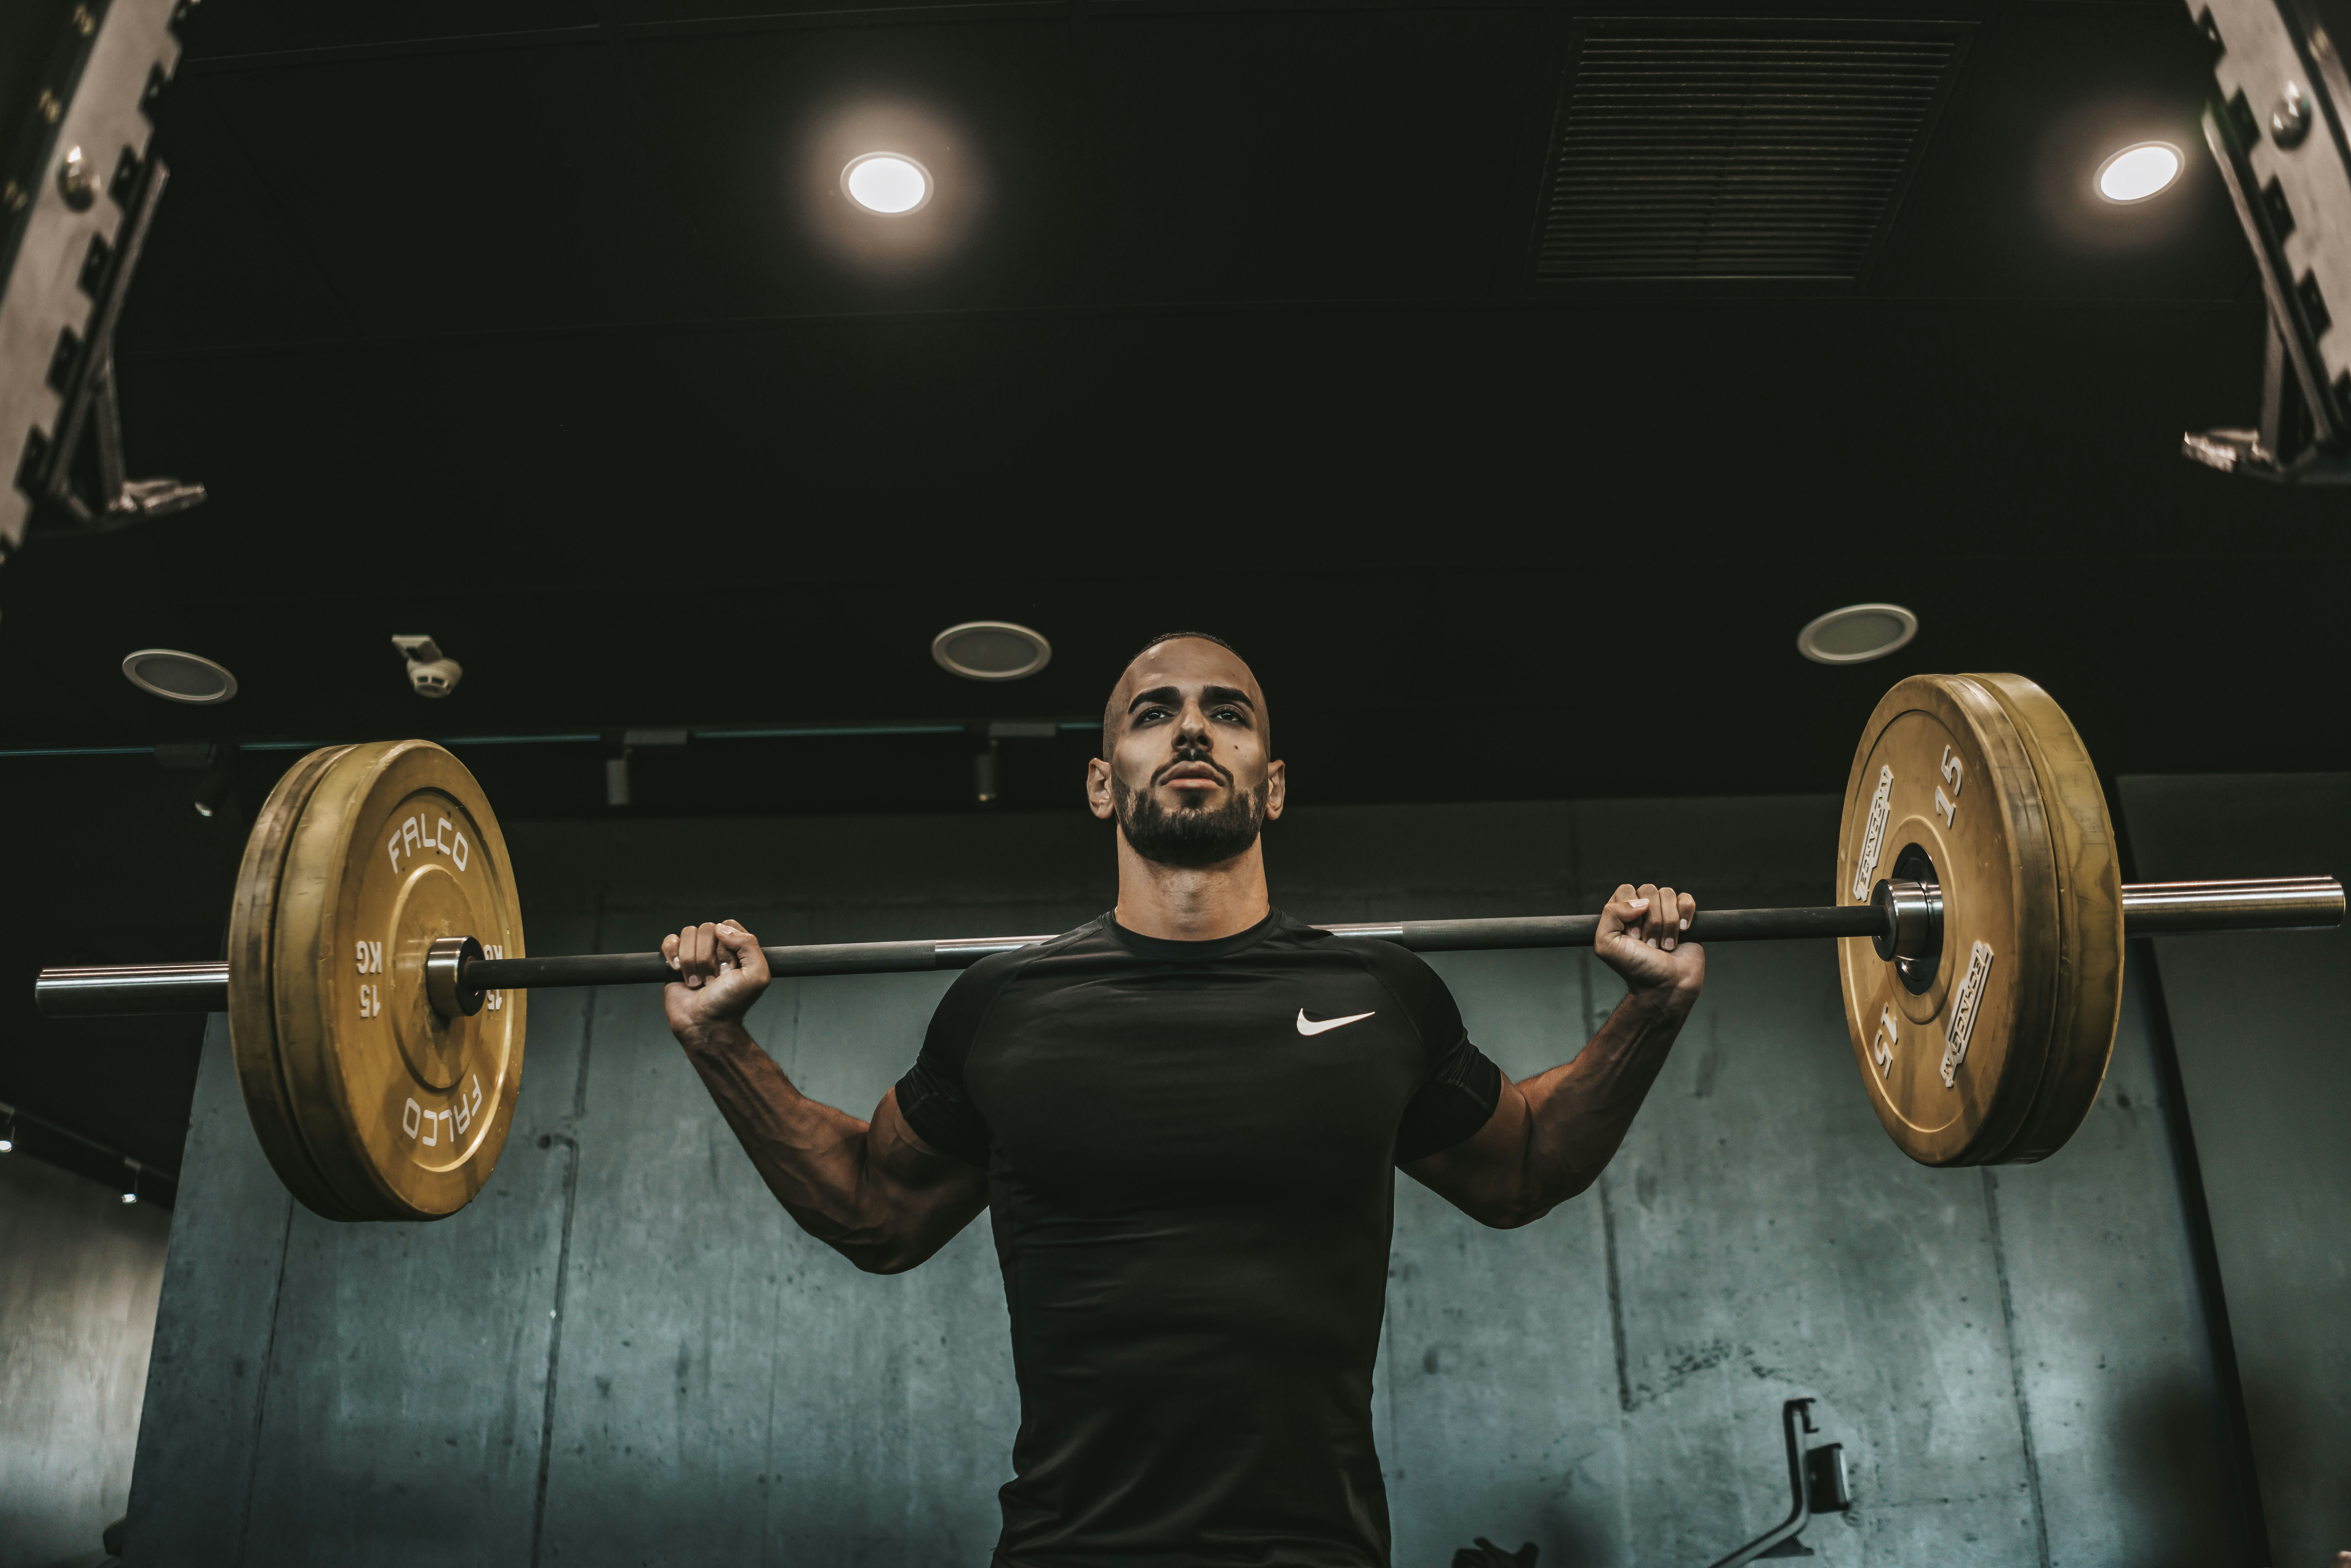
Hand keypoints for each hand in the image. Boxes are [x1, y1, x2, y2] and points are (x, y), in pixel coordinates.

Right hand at [661, 920, 770, 1038]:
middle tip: (713, 980)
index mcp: (737, 948)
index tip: (729, 970)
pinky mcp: (674, 961)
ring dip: (692, 962)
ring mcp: (695, 954)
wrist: (704, 1024)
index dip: (726, 946)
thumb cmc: (731, 1003)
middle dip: (708, 958)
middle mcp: (716, 948)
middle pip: (706, 928)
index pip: (727, 925)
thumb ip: (749, 944)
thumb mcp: (757, 975)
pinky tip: (677, 971)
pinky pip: (670, 941)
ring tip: (698, 982)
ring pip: (688, 934)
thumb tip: (720, 928)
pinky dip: (672, 954)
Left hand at [1595, 883, 1704, 999]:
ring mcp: (1664, 913)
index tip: (1633, 936)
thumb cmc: (1637, 968)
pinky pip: (1686, 899)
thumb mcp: (1606, 945)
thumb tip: (1641, 901)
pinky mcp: (1685, 918)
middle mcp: (1642, 910)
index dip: (1630, 912)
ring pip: (1668, 894)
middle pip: (1648, 891)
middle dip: (1651, 921)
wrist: (1666, 986)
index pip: (1626, 890)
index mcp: (1621, 914)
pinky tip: (1683, 932)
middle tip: (1649, 944)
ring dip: (1667, 923)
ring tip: (1664, 945)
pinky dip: (1685, 914)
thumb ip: (1609, 915)